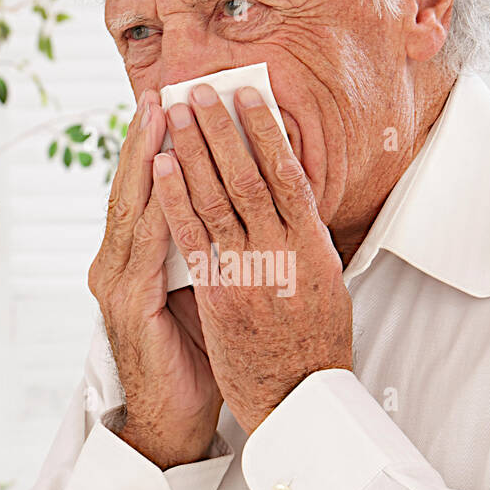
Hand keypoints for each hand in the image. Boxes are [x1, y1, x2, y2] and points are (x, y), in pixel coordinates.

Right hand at [88, 89, 222, 468]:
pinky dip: (156, 207)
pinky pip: (145, 247)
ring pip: (133, 209)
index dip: (156, 148)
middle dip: (147, 140)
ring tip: (162, 118)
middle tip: (163, 94)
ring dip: (149, 160)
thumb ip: (202, 249)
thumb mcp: (200, 290)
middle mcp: (115, 266)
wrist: (174, 419)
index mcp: (132, 261)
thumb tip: (232, 204)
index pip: (144, 194)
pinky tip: (166, 178)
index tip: (172, 104)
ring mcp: (116, 285)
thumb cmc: (194, 356)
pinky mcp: (129, 306)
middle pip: (131, 191)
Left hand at [154, 82, 352, 434]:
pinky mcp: (219, 296)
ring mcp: (249, 273)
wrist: (298, 399)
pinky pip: (193, 240)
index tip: (248, 96)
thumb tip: (293, 204)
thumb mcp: (326, 286)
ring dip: (193, 151)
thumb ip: (305, 243)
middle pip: (249, 176)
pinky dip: (176, 200)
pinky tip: (163, 170)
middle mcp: (283, 253)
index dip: (266, 132)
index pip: (289, 174)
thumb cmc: (315, 346)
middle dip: (221, 129)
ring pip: (217, 199)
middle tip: (199, 90)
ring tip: (175, 113)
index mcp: (314, 247)